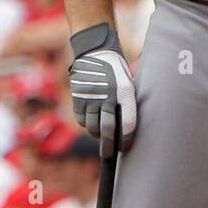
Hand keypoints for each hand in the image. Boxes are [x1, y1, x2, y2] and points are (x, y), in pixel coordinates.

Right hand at [68, 23, 136, 158]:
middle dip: (109, 145)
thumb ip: (127, 106)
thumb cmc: (118, 72)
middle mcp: (108, 96)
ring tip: (102, 137)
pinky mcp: (78, 97)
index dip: (128, 139)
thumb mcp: (129, 85)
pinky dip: (86, 125)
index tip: (126, 147)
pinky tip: (91, 124)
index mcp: (125, 92)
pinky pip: (81, 119)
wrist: (97, 53)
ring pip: (92, 126)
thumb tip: (124, 131)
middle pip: (108, 129)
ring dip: (97, 135)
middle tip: (110, 155)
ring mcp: (91, 97)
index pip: (128, 122)